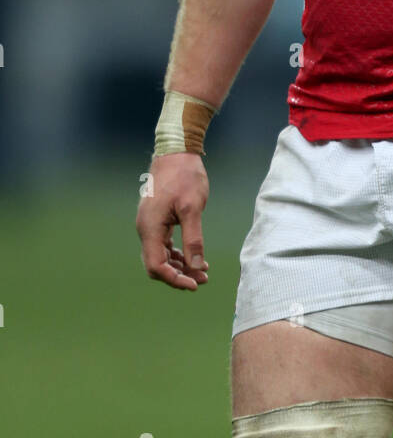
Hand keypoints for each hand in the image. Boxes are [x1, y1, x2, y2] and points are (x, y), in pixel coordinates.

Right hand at [136, 153, 209, 290]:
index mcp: (150, 228)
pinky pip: (164, 244)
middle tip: (202, 280)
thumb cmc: (184, 177)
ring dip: (180, 266)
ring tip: (203, 271)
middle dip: (178, 275)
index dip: (174, 279)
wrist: (176, 153)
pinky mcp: (157, 220)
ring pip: (161, 255)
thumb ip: (194, 238)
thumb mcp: (193, 208)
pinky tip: (195, 257)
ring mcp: (150, 224)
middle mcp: (146, 229)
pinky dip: (179, 253)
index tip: (194, 284)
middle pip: (156, 264)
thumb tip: (195, 266)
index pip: (156, 265)